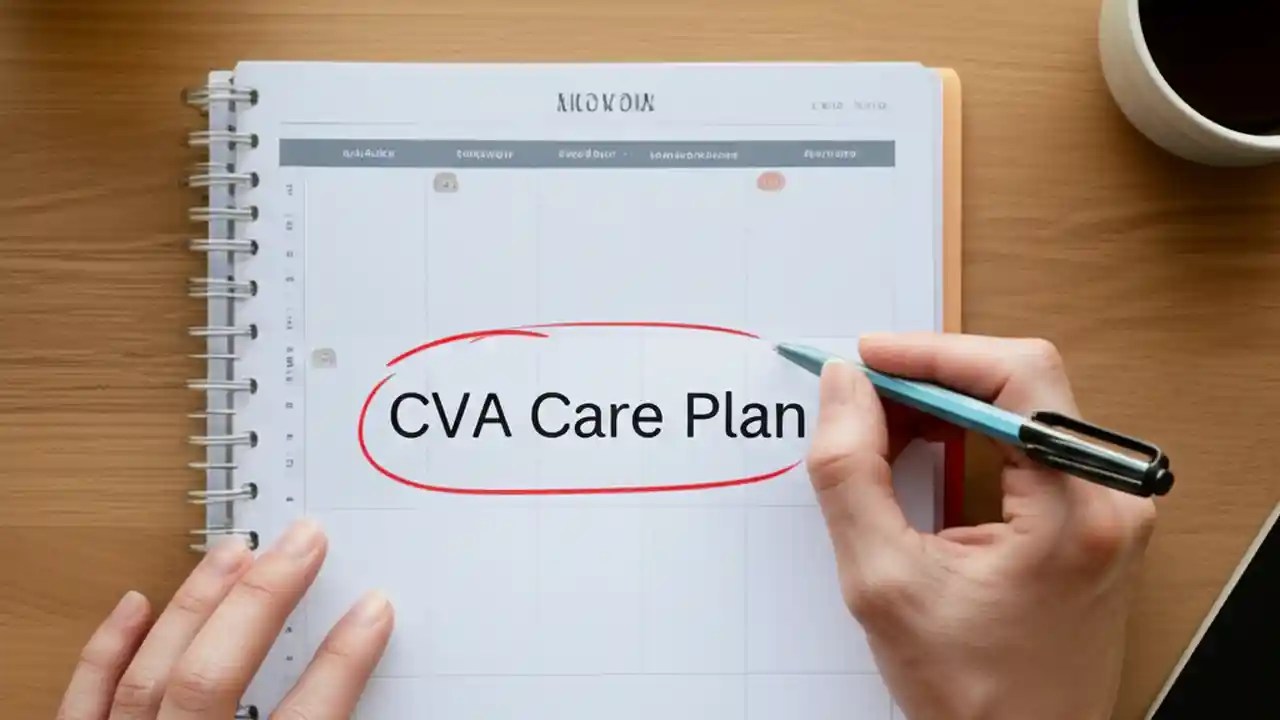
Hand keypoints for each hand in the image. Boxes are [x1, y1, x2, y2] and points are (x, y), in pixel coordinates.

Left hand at [57, 519, 392, 719]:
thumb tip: (381, 700)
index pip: (307, 719)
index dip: (344, 660)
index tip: (374, 609)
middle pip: (214, 678)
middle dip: (264, 601)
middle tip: (305, 541)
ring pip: (152, 675)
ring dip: (196, 605)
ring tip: (236, 552)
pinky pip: (84, 701)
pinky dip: (107, 651)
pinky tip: (135, 603)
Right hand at [807, 333, 1155, 719]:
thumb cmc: (971, 692)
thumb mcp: (884, 583)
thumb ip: (851, 474)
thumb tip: (844, 389)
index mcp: (1078, 510)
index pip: (1016, 376)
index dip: (934, 352)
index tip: (868, 359)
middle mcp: (1109, 498)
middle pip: (1019, 385)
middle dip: (930, 379)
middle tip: (861, 399)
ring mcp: (1107, 508)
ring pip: (1020, 410)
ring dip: (945, 407)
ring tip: (880, 429)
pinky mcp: (1091, 518)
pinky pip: (1027, 445)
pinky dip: (966, 437)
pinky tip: (918, 453)